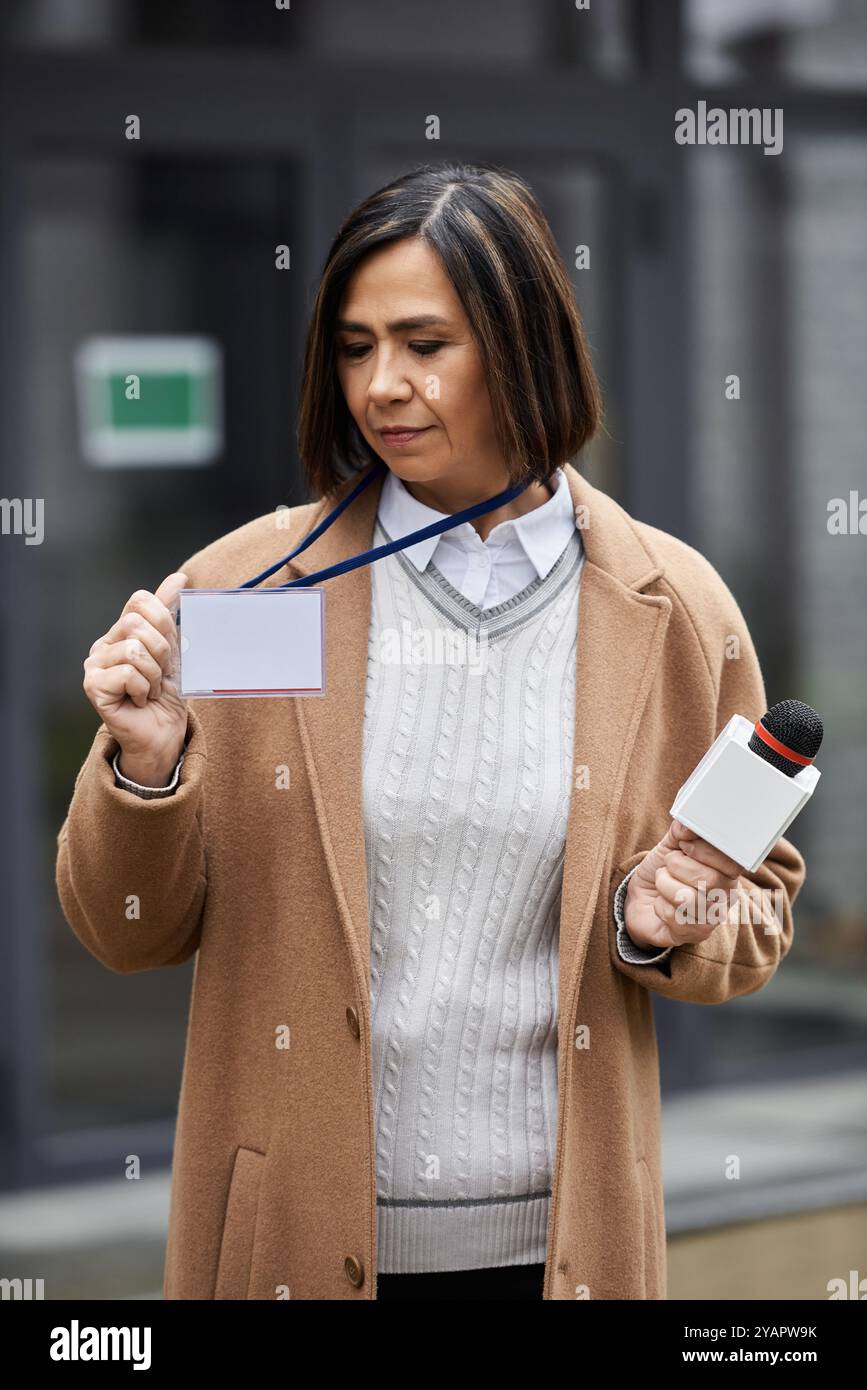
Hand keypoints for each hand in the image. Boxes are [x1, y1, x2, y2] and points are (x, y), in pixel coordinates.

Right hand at [82, 573, 188, 781]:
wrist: (164, 734)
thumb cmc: (166, 695)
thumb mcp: (174, 649)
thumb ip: (169, 614)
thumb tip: (178, 578)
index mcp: (119, 633)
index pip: (139, 601)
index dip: (163, 622)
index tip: (169, 649)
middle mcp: (102, 646)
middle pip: (136, 624)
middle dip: (161, 652)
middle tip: (159, 676)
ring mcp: (93, 666)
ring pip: (134, 650)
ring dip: (154, 674)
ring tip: (150, 690)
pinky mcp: (93, 687)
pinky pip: (128, 673)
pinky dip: (144, 689)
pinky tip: (139, 700)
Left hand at [623, 819, 744, 951]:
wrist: (642, 900)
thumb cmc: (663, 871)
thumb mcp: (671, 846)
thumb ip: (681, 832)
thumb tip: (686, 824)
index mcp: (728, 872)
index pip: (732, 862)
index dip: (704, 851)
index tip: (684, 844)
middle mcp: (727, 897)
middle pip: (709, 880)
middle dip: (677, 866)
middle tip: (668, 864)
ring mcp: (713, 918)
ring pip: (687, 898)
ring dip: (665, 885)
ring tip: (662, 882)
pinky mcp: (695, 935)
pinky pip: (675, 917)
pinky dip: (660, 906)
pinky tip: (661, 904)